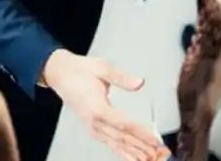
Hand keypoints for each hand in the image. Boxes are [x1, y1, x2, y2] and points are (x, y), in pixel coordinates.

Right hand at [42, 50, 164, 160]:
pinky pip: (109, 143)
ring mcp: (92, 127)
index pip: (124, 124)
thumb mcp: (102, 68)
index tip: (156, 140)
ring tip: (150, 159)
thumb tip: (139, 82)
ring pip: (116, 144)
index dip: (141, 134)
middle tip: (161, 153)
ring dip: (134, 153)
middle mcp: (94, 122)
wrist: (59, 73)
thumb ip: (121, 77)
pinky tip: (132, 157)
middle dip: (142, 147)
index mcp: (97, 108)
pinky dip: (122, 152)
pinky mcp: (92, 128)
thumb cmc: (80, 69)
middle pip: (122, 139)